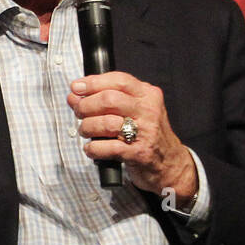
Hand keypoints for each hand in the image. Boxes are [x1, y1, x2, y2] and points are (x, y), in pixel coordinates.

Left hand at [67, 71, 197, 201]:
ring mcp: (146, 132)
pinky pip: (107, 147)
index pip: (119, 80)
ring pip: (106, 122)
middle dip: (86, 106)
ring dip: (87, 128)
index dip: (93, 82)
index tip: (76, 87)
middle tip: (79, 113)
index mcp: (148, 95)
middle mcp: (148, 111)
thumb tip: (74, 95)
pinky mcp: (139, 153)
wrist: (170, 164)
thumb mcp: (134, 110)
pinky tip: (91, 148)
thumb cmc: (146, 134)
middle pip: (109, 99)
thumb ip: (106, 100)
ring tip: (85, 132)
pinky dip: (93, 148)